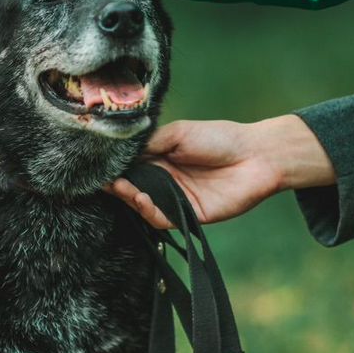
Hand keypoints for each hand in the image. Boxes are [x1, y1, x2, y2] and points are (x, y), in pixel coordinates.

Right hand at [107, 117, 336, 228]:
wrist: (256, 156)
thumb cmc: (219, 138)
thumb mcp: (178, 133)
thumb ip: (149, 143)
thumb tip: (118, 153)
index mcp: (159, 158)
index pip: (129, 166)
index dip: (113, 167)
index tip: (97, 165)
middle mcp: (163, 180)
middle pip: (131, 187)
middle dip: (116, 184)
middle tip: (103, 180)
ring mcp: (174, 199)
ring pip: (142, 204)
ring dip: (129, 198)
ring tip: (121, 187)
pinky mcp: (187, 216)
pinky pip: (161, 219)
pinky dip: (148, 212)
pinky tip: (142, 199)